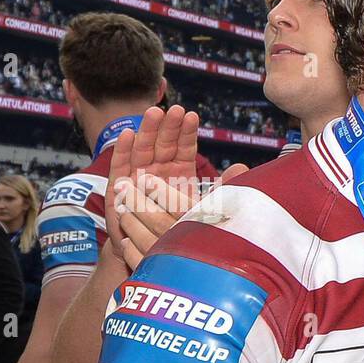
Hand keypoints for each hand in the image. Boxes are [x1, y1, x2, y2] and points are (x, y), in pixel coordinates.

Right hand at [106, 105, 248, 270]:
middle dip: (168, 126)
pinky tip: (127, 134)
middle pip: (162, 144)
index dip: (186, 133)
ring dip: (147, 132)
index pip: (183, 148)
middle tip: (175, 109)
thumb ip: (221, 188)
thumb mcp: (204, 206)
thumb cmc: (179, 229)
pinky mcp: (120, 189)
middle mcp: (157, 171)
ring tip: (154, 113)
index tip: (193, 116)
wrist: (151, 253)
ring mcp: (137, 178)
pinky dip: (123, 151)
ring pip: (142, 151)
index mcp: (178, 172)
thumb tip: (243, 169)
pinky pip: (121, 167)